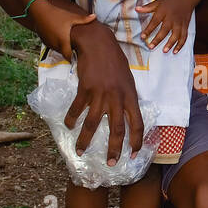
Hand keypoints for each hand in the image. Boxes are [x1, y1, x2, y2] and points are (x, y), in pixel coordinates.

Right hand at [29, 0, 95, 60]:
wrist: (39, 11)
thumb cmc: (57, 14)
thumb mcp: (71, 17)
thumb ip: (83, 20)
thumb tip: (95, 16)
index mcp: (63, 41)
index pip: (69, 57)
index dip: (74, 58)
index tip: (80, 57)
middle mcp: (55, 45)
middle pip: (64, 54)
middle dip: (70, 53)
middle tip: (78, 51)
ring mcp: (49, 44)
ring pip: (58, 50)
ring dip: (63, 48)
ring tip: (70, 44)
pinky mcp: (44, 41)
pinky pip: (52, 46)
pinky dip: (57, 44)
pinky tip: (60, 37)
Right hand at [68, 21, 143, 165]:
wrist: (99, 44)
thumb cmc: (115, 62)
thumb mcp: (128, 80)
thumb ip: (127, 99)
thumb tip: (127, 116)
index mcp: (130, 96)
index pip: (138, 123)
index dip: (136, 141)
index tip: (133, 154)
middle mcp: (117, 98)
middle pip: (117, 129)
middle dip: (113, 149)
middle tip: (110, 163)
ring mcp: (101, 94)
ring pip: (93, 123)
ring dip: (86, 140)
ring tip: (81, 152)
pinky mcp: (85, 89)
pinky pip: (77, 109)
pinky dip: (72, 119)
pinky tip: (69, 126)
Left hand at [135, 0, 192, 53]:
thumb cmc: (170, 0)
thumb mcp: (158, 2)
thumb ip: (147, 7)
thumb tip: (136, 9)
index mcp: (164, 12)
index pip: (155, 22)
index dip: (148, 30)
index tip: (143, 37)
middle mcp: (172, 18)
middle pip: (165, 30)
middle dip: (158, 39)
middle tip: (151, 47)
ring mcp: (179, 23)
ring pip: (176, 35)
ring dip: (171, 43)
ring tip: (164, 51)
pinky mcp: (185, 26)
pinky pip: (184, 36)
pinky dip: (180, 44)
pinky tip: (175, 51)